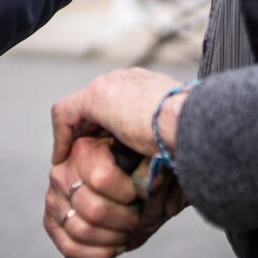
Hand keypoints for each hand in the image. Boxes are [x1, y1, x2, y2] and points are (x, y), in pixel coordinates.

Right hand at [45, 133, 187, 257]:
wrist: (123, 194)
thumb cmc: (136, 177)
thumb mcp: (147, 166)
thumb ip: (151, 170)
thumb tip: (153, 177)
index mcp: (84, 149)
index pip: (102, 178)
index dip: (128, 195)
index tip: (138, 196)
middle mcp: (62, 172)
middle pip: (94, 210)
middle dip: (124, 221)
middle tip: (135, 218)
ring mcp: (53, 199)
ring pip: (82, 231)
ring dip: (112, 238)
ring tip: (124, 231)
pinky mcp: (50, 223)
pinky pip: (70, 248)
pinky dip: (98, 253)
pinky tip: (112, 246)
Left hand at [50, 66, 182, 166]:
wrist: (194, 127)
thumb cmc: (195, 142)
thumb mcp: (179, 142)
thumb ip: (167, 147)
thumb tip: (172, 179)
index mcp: (149, 87)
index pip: (120, 105)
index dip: (108, 132)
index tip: (105, 158)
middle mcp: (129, 79)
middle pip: (97, 105)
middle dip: (88, 133)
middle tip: (81, 162)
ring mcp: (112, 83)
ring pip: (80, 109)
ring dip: (73, 136)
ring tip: (68, 163)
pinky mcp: (97, 94)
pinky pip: (66, 114)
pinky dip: (62, 136)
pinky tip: (62, 160)